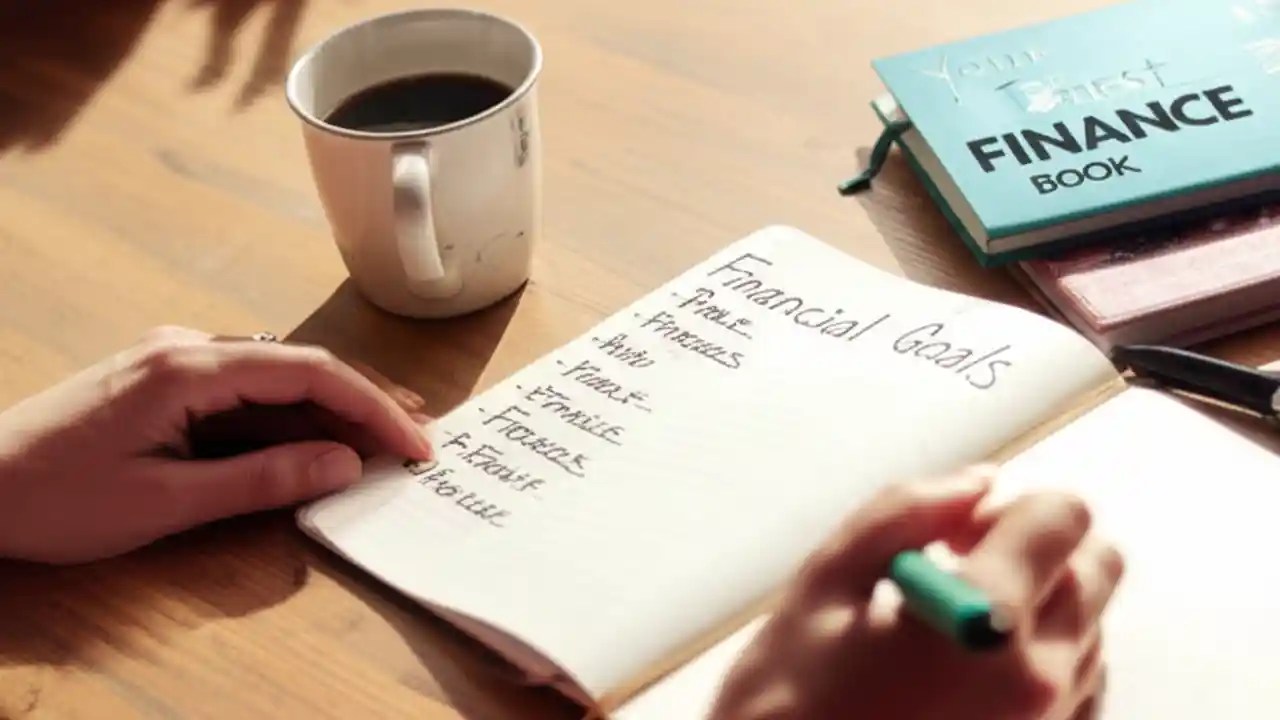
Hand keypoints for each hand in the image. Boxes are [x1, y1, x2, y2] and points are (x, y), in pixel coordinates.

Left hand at [0, 326, 433, 563]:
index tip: (416, 444)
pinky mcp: (164, 378)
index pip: (309, 374)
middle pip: (301, 366)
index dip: (372, 407)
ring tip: (386, 438)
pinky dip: (291, 413)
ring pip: (277, 376)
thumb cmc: (54, 499)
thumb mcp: (165, 502)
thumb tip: (343, 465)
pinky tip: (318, 436)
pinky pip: (247, 389)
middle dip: (365, 402)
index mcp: (187, 367)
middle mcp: (186, 347)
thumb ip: (261, 480)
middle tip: (420, 438)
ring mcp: (174, 359)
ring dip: (332, 407)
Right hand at [709, 467, 1122, 719]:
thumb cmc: (786, 715)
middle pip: (1097, 568)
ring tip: (948, 637)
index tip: (954, 534)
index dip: (1007, 508)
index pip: (1061, 517)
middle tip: (953, 575)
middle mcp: (1038, 683)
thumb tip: (975, 483)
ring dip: (1036, 609)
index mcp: (985, 627)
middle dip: (1034, 551)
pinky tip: (967, 678)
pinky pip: (1081, 692)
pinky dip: (1039, 665)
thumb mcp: (820, 589)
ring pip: (1090, 628)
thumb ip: (901, 516)